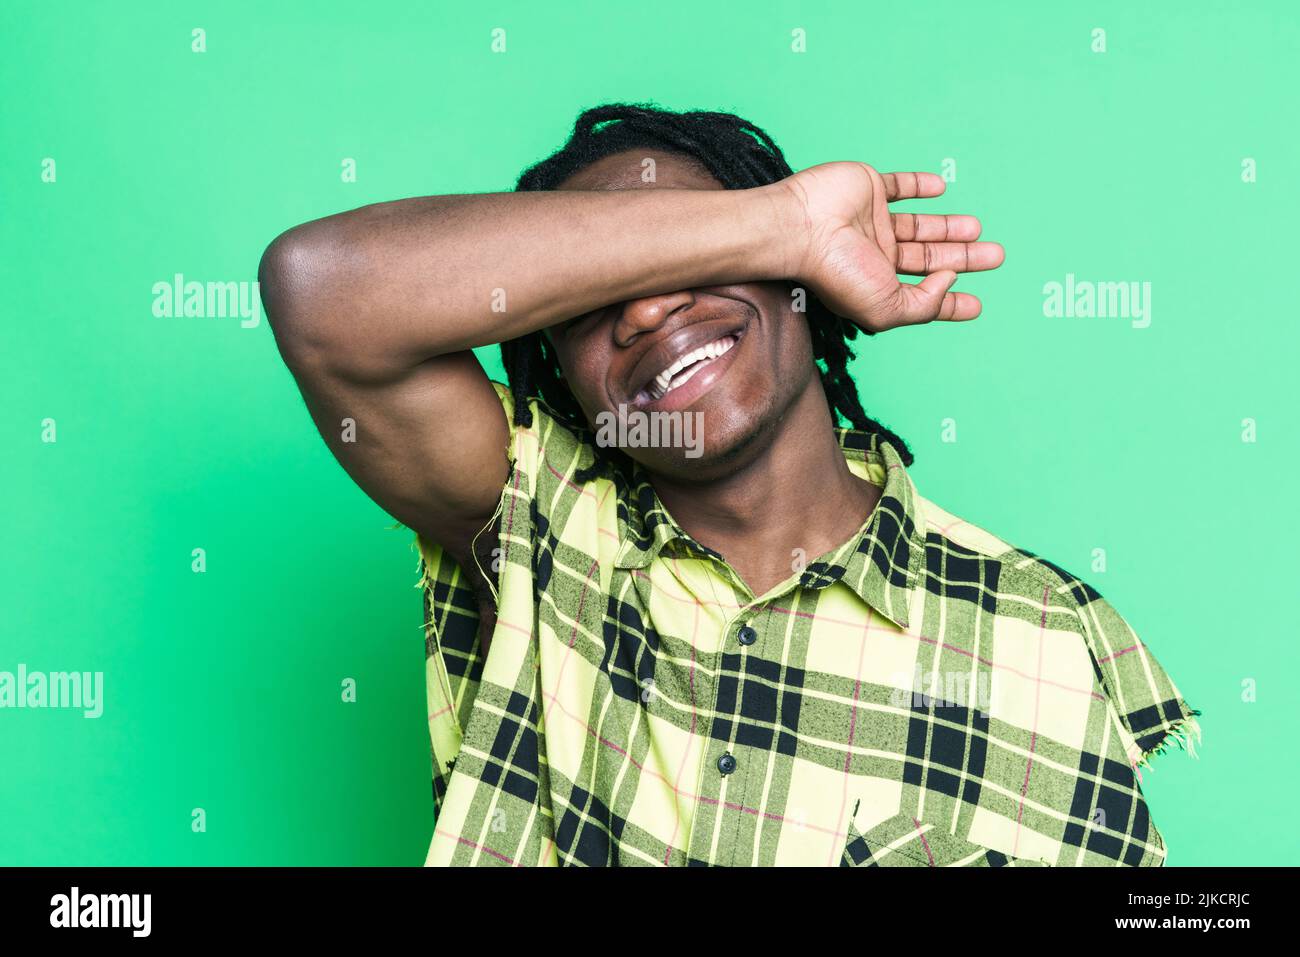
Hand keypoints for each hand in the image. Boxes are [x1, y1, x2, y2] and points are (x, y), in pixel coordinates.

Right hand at [778, 161, 1003, 329]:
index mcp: (878, 287)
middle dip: (964, 260)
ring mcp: (873, 221)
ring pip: (921, 226)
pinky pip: (901, 186)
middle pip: (930, 259)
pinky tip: (942, 189)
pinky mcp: (870, 188)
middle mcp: (877, 256)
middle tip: (995, 257)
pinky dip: (921, 186)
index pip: (923, 296)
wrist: (802, 227)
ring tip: (978, 230)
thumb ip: (924, 303)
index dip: (951, 303)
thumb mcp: (887, 308)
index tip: (977, 305)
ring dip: (950, 228)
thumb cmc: (835, 273)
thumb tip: (950, 279)